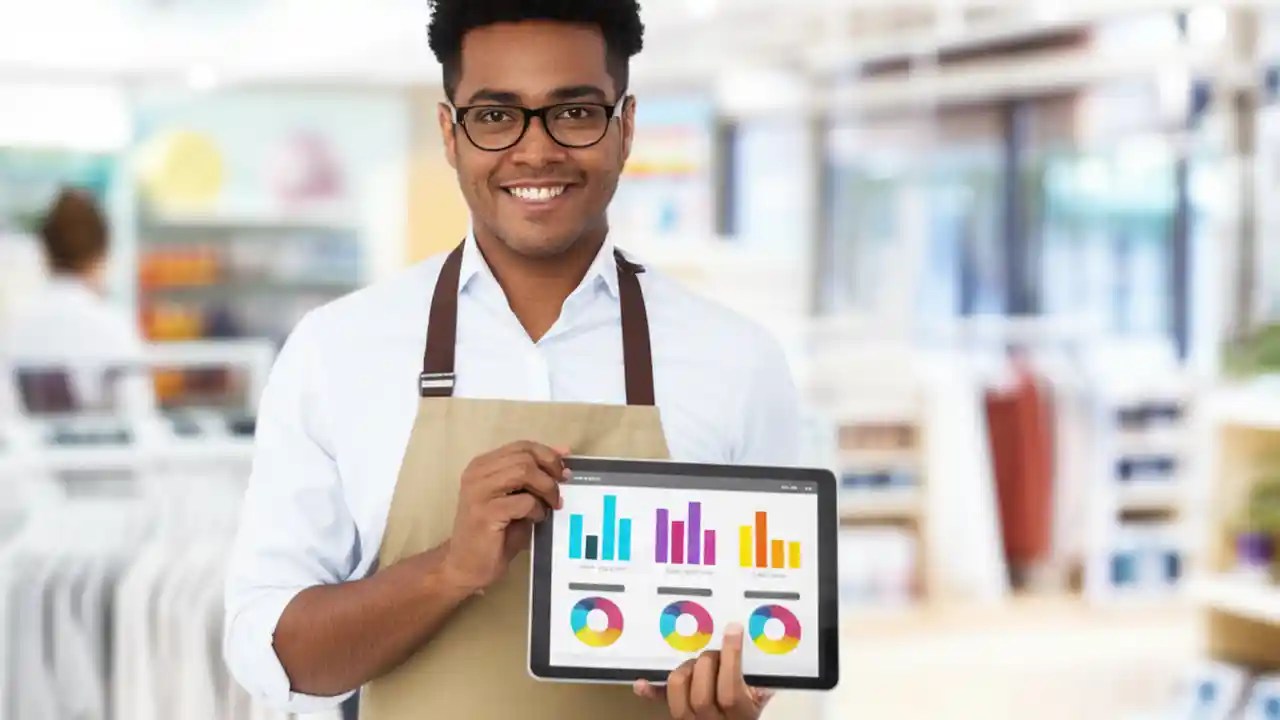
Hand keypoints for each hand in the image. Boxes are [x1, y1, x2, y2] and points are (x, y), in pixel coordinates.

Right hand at [441, 441, 568, 592]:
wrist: (465, 566)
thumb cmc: (494, 534)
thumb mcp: (516, 499)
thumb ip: (534, 477)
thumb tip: (564, 453)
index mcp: (483, 465)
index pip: (521, 446)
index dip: (547, 454)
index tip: (564, 469)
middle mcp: (477, 473)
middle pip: (524, 456)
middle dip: (549, 473)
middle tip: (558, 493)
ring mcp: (478, 491)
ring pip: (524, 471)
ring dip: (545, 488)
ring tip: (550, 505)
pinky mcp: (485, 512)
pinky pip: (524, 501)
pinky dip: (537, 509)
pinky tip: (536, 520)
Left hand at [634, 623, 774, 719]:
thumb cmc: (750, 706)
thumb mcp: (763, 695)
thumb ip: (761, 676)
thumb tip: (754, 643)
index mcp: (741, 715)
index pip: (731, 690)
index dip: (731, 657)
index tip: (733, 630)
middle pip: (701, 694)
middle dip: (707, 663)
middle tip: (714, 653)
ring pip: (679, 697)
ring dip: (686, 671)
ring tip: (696, 665)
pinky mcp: (677, 717)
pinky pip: (661, 706)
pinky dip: (651, 692)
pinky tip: (641, 683)